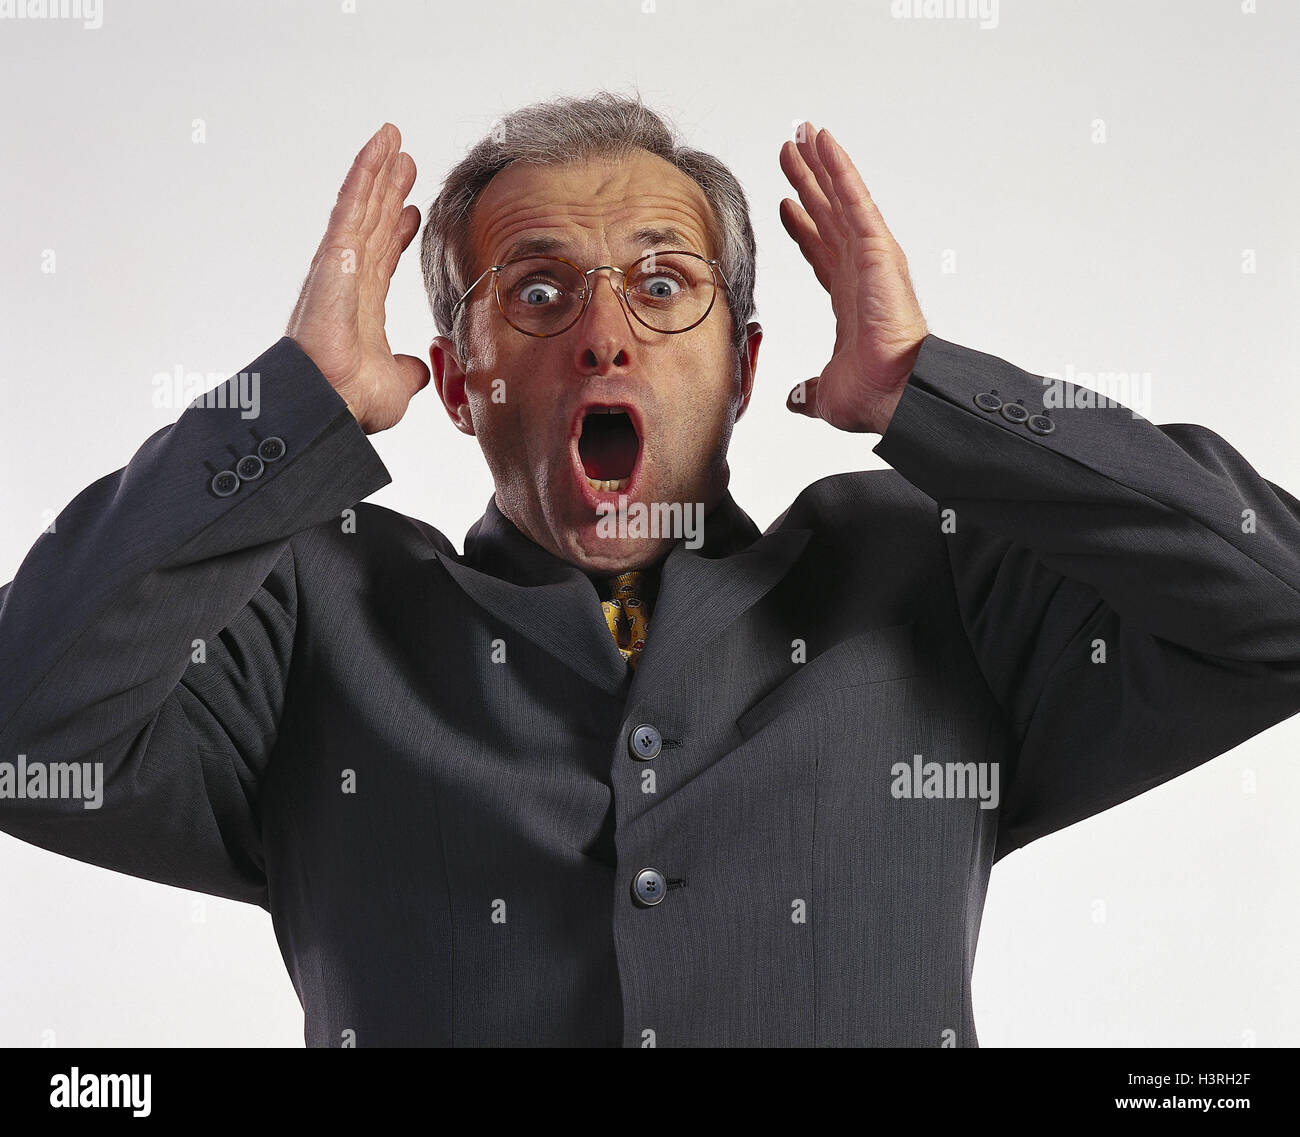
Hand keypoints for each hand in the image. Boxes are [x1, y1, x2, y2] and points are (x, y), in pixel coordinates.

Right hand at [286, 123, 429, 433]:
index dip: (397, 234)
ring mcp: (339, 266)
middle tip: (405, 161)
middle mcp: (348, 282)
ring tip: (393, 139)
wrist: (330, 406)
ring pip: (362, 207)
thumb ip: (408, 374)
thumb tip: (417, 371)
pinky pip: (352, 206)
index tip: (412, 211)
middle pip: (373, 224)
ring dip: (377, 172)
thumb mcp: (396, 388)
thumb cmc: (350, 404)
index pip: (383, 260)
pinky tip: (380, 147)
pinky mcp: (334, 256)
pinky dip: (365, 174)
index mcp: (362, 308)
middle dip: (388, 192)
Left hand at [779, 122, 927, 433]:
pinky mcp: (877, 247)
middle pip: (828, 216)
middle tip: (790, 154)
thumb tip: (797, 400)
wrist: (897, 392)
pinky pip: (853, 198)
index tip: (787, 207)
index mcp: (850, 300)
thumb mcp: (826, 394)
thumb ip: (809, 391)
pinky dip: (838, 168)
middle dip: (808, 184)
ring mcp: (870, 256)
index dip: (803, 229)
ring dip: (820, 165)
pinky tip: (823, 142)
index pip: (822, 254)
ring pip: (839, 198)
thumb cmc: (876, 394)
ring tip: (802, 134)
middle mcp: (861, 272)